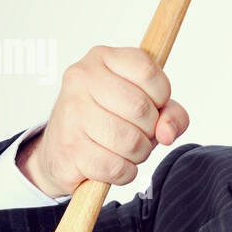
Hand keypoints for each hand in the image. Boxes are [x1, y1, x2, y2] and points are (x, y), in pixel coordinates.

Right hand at [17, 45, 189, 196]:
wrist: (60, 151)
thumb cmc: (109, 122)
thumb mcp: (147, 107)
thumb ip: (171, 114)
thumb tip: (167, 133)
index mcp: (102, 58)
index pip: (147, 71)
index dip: (161, 95)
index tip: (152, 105)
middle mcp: (81, 79)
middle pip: (141, 108)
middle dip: (150, 130)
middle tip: (137, 132)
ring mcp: (71, 113)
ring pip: (131, 141)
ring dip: (139, 153)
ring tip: (125, 149)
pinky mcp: (69, 148)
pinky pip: (116, 167)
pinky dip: (124, 172)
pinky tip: (113, 164)